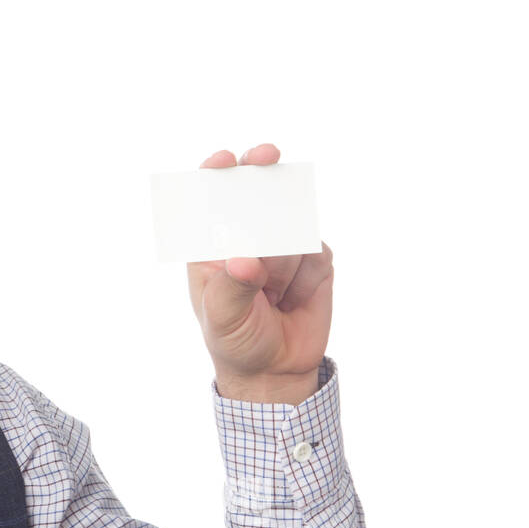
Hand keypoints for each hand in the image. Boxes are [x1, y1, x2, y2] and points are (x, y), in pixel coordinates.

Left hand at [186, 143, 333, 402]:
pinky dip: (309, 275)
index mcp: (213, 246)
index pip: (211, 200)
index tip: (226, 160)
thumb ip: (232, 289)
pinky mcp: (314, 260)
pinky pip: (317, 253)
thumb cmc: (235, 341)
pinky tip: (296, 299)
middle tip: (267, 157)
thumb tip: (245, 260)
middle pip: (254, 192)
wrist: (276, 371)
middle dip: (260, 172)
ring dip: (285, 259)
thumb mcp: (223, 319)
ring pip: (291, 227)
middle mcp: (247, 238)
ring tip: (274, 295)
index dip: (217, 173)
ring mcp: (283, 246)